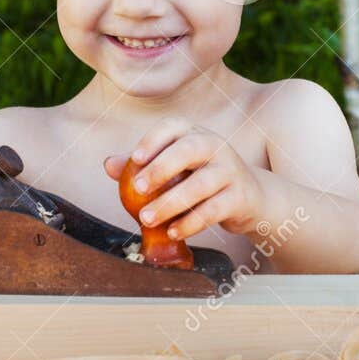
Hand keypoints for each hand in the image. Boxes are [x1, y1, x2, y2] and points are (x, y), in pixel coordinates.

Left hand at [103, 118, 269, 240]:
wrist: (249, 196)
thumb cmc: (202, 177)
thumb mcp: (176, 167)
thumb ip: (144, 165)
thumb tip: (109, 165)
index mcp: (195, 133)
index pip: (173, 127)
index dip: (153, 140)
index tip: (135, 159)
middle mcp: (215, 146)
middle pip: (189, 150)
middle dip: (161, 168)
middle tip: (139, 189)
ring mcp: (230, 170)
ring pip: (201, 184)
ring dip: (171, 203)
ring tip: (147, 218)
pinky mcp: (240, 196)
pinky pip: (213, 209)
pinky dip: (190, 223)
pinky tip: (173, 232)